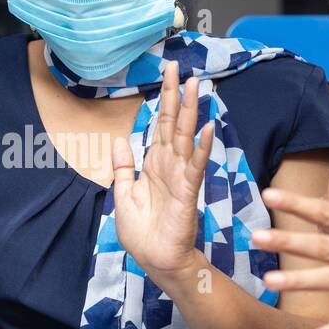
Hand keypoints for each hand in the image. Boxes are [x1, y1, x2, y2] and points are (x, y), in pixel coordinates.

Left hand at [110, 60, 213, 281]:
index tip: (165, 75)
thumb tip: (120, 142)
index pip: (160, 125)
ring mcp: (180, 177)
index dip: (163, 100)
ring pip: (186, 137)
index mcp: (153, 165)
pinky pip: (196, 166)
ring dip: (191, 111)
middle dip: (175, 95)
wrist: (154, 261)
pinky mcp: (187, 192)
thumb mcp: (123, 195)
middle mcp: (169, 165)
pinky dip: (202, 147)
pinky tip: (208, 128)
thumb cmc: (142, 233)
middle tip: (178, 67)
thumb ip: (123, 168)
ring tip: (195, 86)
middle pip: (174, 123)